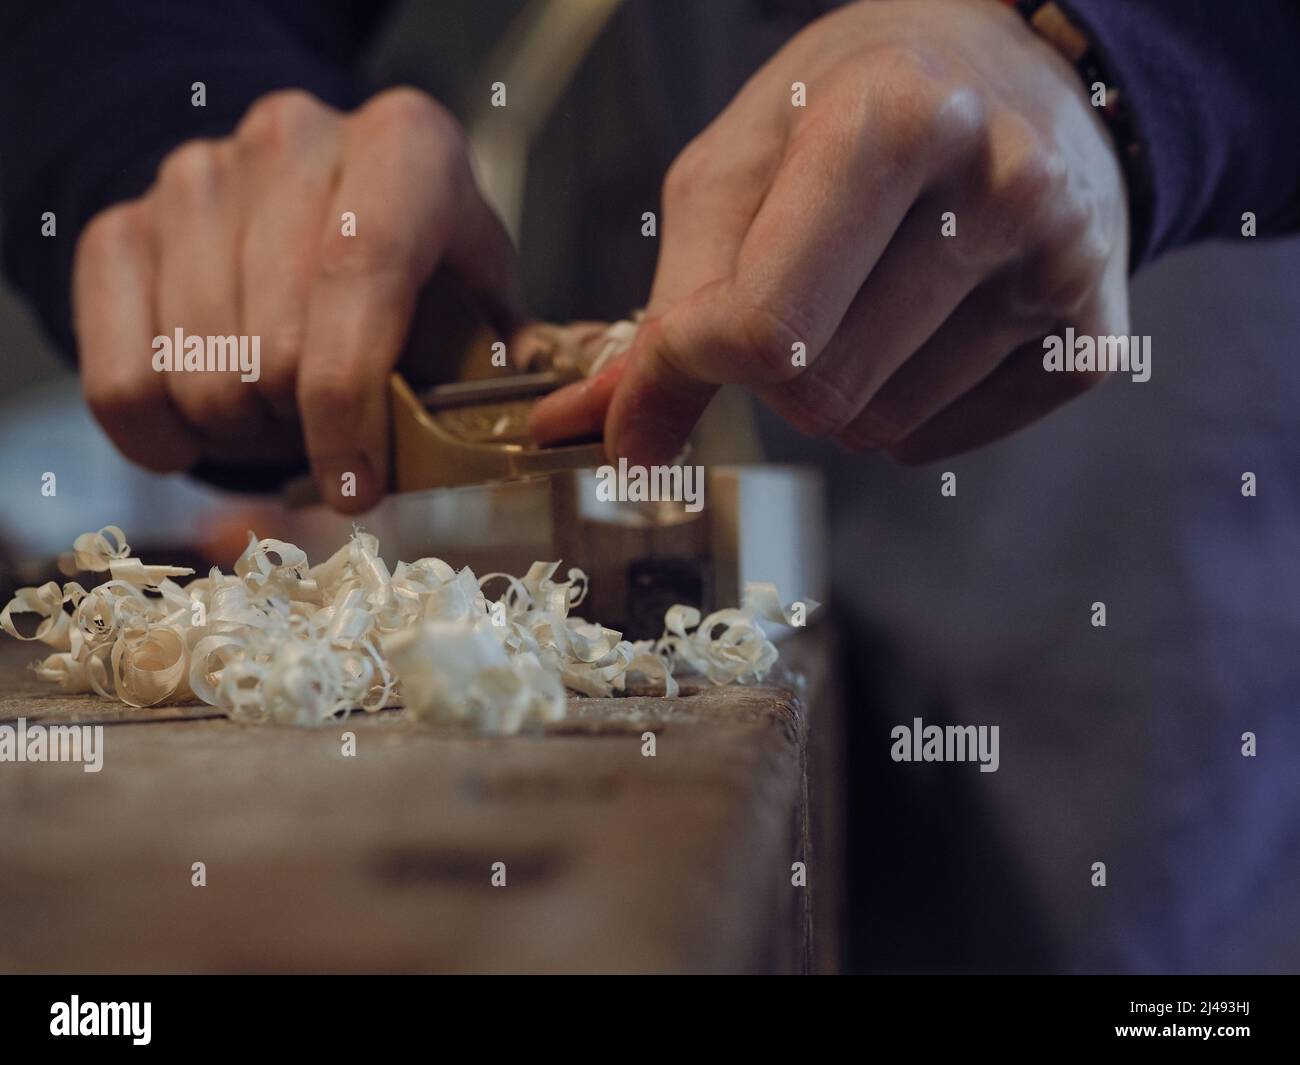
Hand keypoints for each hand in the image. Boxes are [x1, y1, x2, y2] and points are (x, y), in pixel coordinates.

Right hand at [73, 87, 522, 511]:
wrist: (307, 194)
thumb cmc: (412, 257)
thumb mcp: (477, 283)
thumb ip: (507, 348)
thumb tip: (538, 421)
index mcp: (404, 146)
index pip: (360, 277)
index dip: (352, 402)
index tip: (358, 488)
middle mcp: (292, 140)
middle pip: (274, 347)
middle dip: (304, 428)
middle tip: (330, 437)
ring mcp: (193, 179)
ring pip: (198, 373)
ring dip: (242, 431)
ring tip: (281, 413)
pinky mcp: (120, 227)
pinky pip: (119, 380)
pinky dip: (158, 438)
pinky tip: (199, 433)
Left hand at [530, 0, 1127, 464]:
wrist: (1024, 75)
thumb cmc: (859, 105)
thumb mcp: (740, 163)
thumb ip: (667, 304)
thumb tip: (594, 433)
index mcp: (897, 121)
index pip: (768, 329)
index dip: (689, 365)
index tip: (666, 363)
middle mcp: (1001, 192)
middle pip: (819, 393)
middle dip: (770, 372)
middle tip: (796, 292)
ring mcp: (1060, 270)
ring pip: (877, 430)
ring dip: (836, 391)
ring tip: (869, 294)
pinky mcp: (1092, 339)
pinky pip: (938, 444)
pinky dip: (901, 409)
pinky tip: (922, 327)